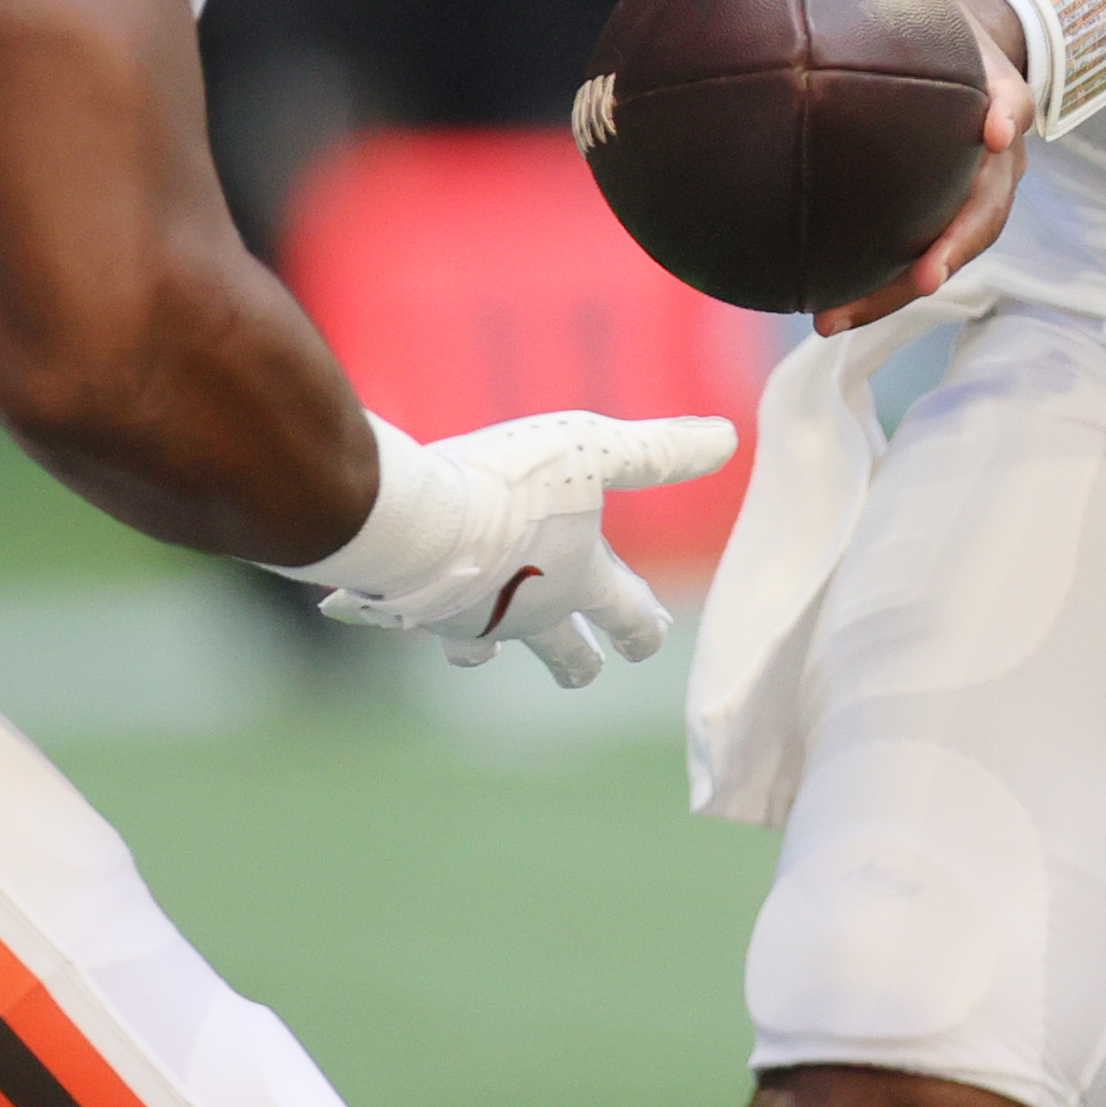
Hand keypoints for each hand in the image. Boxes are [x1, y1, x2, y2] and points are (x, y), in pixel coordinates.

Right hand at [318, 409, 736, 686]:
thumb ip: (660, 450)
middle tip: (586, 666)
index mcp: (580, 581)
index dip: (644, 629)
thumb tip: (729, 439)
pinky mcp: (412, 616)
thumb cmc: (515, 485)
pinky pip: (409, 621)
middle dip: (577, 662)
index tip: (650, 639)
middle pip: (563, 658)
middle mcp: (529, 615)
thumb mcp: (597, 450)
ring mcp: (469, 623)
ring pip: (483, 649)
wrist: (419, 527)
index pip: (630, 618)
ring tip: (486, 645)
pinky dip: (405, 614)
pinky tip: (376, 605)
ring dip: (490, 646)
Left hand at [791, 0, 1035, 332]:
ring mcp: (976, 187)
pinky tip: (815, 308)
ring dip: (899, 287)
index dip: (1008, 110)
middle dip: (956, 244)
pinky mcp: (944, 214)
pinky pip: (916, 257)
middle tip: (921, 277)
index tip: (1001, 129)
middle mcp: (994, 147)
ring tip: (834, 315)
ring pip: (952, 248)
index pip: (1010, 96)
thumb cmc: (930, 13)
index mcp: (991, 84)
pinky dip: (873, 286)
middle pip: (988, 206)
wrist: (970, 50)